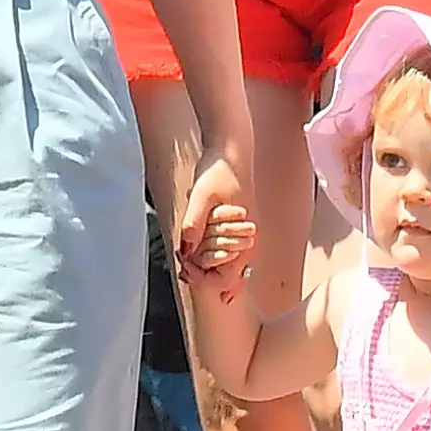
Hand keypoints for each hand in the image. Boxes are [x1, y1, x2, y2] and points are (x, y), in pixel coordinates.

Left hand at [175, 149, 254, 283]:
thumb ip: (193, 225)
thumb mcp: (201, 197)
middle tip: (183, 266)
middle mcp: (248, 241)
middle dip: (203, 274)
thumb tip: (185, 251)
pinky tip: (197, 252)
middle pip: (227, 277)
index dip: (203, 278)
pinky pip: (226, 252)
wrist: (230, 151)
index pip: (226, 279)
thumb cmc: (220, 171)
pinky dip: (211, 255)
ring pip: (227, 265)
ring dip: (206, 265)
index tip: (185, 268)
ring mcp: (243, 235)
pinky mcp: (236, 227)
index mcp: (244, 238)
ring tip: (187, 260)